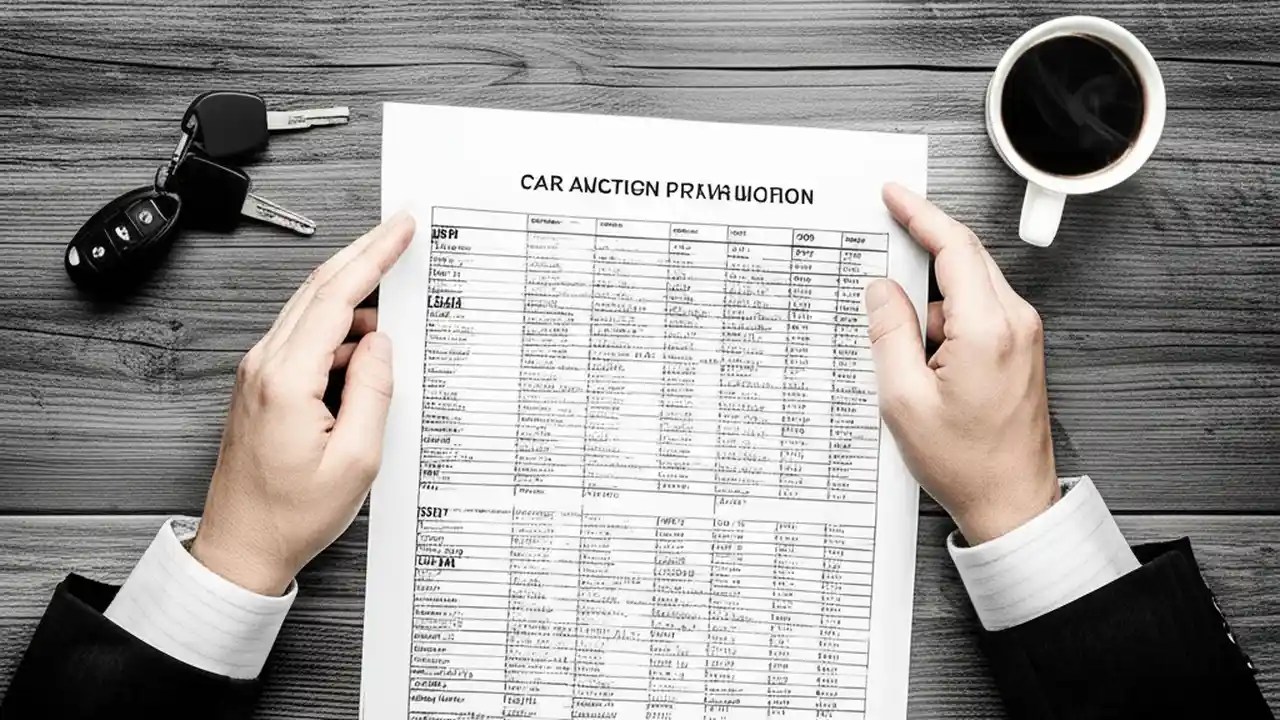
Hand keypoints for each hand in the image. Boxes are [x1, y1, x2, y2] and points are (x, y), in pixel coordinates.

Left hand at [191, 213, 414, 594]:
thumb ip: (373, 392)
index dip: (374, 255)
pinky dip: (340, 329)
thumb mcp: (356, 460)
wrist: (241, 547)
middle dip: (364, 254)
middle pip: (319, 289)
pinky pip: (306, 339)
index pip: (337, 296)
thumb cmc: (291, 515)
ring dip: (354, 294)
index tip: (400, 229)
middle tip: (399, 232)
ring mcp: (259, 374)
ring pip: (311, 311)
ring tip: (397, 297)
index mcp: (287, 379)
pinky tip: (367, 344)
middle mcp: (265, 366)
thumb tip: (381, 344)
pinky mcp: (262, 387)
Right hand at [865, 184, 1058, 544]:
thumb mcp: (903, 400)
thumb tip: (880, 291)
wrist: (1011, 503)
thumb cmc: (966, 462)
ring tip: (903, 358)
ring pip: (967, 290)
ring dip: (929, 305)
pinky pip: (976, 315)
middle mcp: (1015, 324)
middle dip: (921, 252)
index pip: (954, 248)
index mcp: (987, 330)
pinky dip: (944, 324)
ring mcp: (1022, 337)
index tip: (895, 196)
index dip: (920, 214)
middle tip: (882, 254)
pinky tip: (921, 363)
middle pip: (965, 260)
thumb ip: (888, 334)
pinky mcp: (1019, 351)